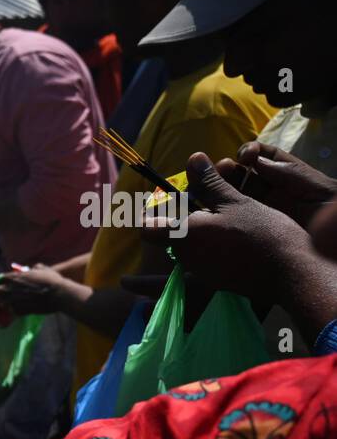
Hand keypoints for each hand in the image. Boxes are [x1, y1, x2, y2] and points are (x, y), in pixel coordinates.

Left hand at [0, 263, 70, 314]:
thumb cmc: (52, 280)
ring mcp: (15, 300)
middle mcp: (12, 289)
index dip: (2, 282)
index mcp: (16, 277)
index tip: (6, 284)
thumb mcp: (43, 269)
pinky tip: (24, 308)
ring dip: (8, 303)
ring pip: (3, 303)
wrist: (59, 294)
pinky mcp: (20, 311)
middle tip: (5, 295)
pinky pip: (14, 311)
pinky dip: (18, 311)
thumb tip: (34, 268)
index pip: (0, 279)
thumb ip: (35, 268)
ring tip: (15, 303)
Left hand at [142, 152, 323, 310]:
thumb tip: (192, 158)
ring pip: (188, 248)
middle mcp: (185, 257)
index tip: (164, 202)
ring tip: (224, 212)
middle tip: (204, 199)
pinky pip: (203, 260)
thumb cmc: (260, 232)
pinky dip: (211, 245)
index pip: (148, 228)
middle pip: (170, 236)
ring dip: (198, 230)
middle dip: (181, 218)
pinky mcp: (216, 281)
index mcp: (184, 236)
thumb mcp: (234, 201)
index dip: (151, 214)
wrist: (290, 272)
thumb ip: (209, 183)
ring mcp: (200, 271)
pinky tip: (233, 233)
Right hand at [224, 141, 336, 227]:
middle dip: (227, 169)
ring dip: (220, 187)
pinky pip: (235, 213)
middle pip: (239, 173)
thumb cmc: (323, 200)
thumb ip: (281, 170)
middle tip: (220, 169)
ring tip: (209, 186)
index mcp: (281, 170)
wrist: (329, 231)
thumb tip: (254, 160)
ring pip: (232, 192)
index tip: (244, 157)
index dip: (248, 152)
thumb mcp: (305, 180)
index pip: (258, 155)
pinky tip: (214, 206)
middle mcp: (267, 186)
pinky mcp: (253, 223)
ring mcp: (258, 205)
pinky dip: (222, 208)